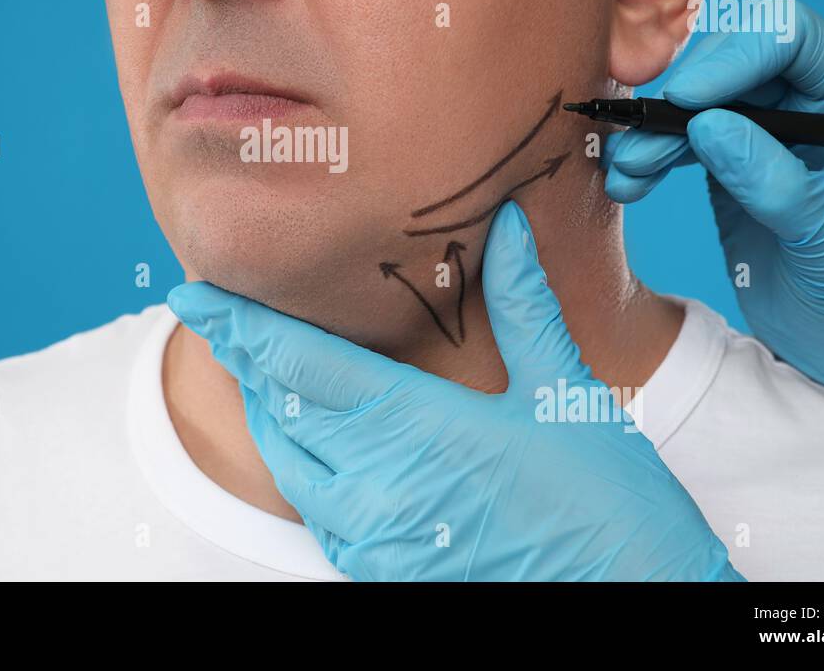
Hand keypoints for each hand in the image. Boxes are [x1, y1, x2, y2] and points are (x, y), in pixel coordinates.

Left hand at [167, 202, 742, 581]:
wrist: (633, 598)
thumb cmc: (606, 500)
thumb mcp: (563, 392)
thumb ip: (522, 304)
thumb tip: (506, 225)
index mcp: (410, 426)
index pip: (294, 362)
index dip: (234, 324)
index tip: (189, 293)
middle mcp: (372, 485)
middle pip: (275, 410)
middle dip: (247, 361)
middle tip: (227, 320)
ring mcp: (370, 537)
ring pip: (287, 464)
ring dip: (271, 414)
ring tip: (266, 372)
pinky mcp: (378, 573)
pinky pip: (317, 512)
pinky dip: (304, 467)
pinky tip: (322, 444)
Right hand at [605, 0, 823, 417]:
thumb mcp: (818, 229)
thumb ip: (766, 175)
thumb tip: (706, 124)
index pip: (791, 37)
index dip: (733, 57)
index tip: (685, 100)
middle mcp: (812, 97)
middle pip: (731, 59)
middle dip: (680, 99)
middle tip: (641, 141)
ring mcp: (767, 123)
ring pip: (698, 97)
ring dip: (654, 131)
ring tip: (625, 172)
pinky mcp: (729, 152)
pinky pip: (681, 134)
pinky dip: (650, 155)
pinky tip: (628, 182)